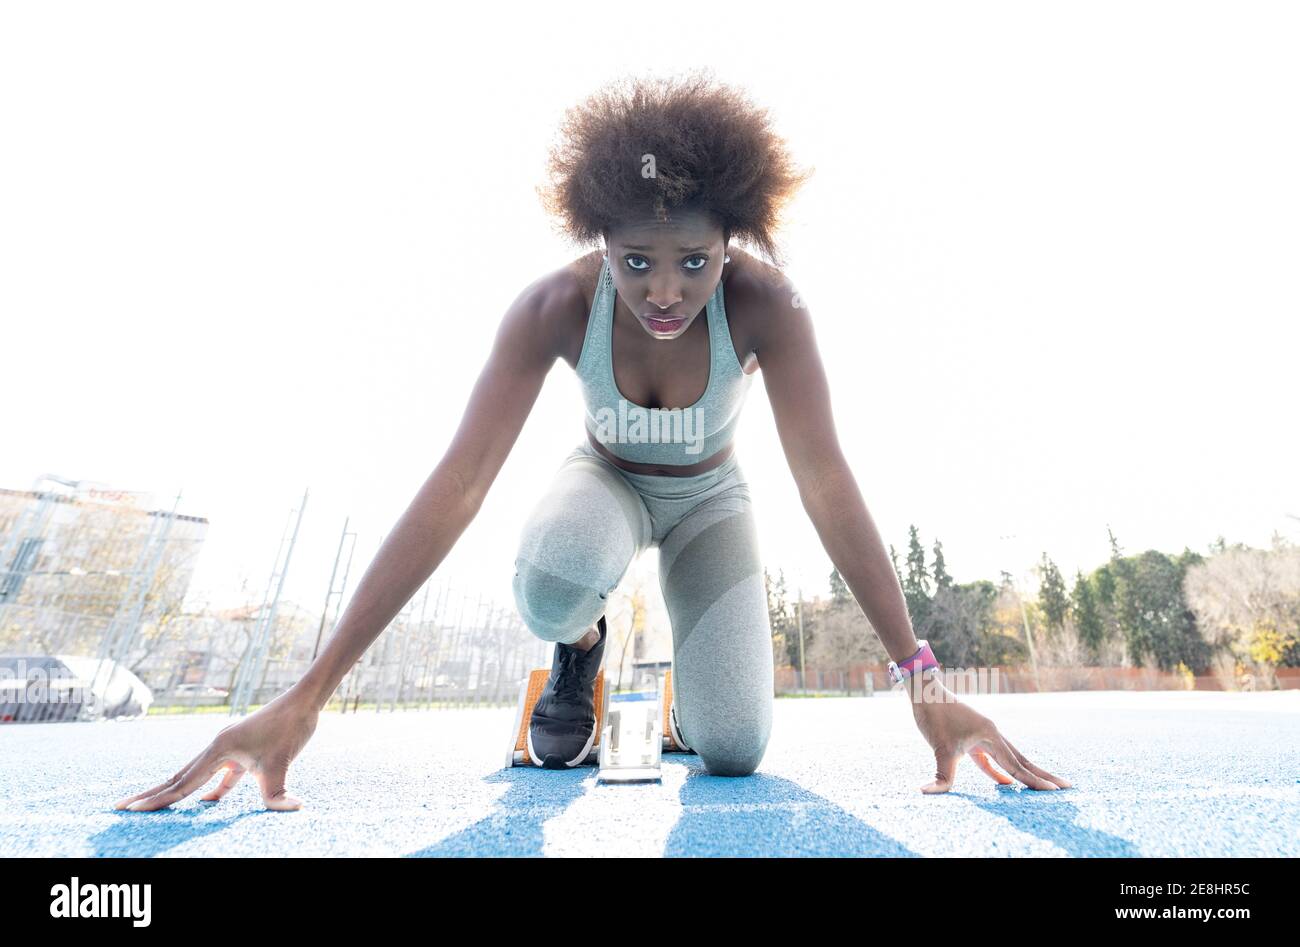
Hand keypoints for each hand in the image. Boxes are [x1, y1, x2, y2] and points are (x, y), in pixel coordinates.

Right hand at [113, 689, 318, 811]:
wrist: (304, 701)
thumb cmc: (291, 728)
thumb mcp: (282, 765)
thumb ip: (278, 795)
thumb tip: (292, 810)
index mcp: (218, 749)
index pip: (182, 782)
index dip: (157, 800)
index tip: (131, 810)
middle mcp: (217, 747)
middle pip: (177, 777)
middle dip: (151, 795)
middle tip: (120, 808)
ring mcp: (228, 748)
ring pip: (196, 775)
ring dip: (176, 791)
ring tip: (152, 805)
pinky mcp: (242, 751)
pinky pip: (220, 775)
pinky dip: (213, 789)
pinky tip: (208, 804)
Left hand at [907, 672, 1070, 794]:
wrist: (925, 692)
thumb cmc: (934, 716)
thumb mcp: (939, 749)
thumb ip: (941, 775)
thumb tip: (928, 792)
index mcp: (991, 736)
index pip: (1016, 765)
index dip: (1035, 781)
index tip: (1055, 792)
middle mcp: (993, 734)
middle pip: (1023, 760)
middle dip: (1043, 776)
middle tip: (1067, 787)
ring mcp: (984, 735)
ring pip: (1009, 759)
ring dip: (1025, 773)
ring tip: (1044, 786)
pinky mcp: (973, 738)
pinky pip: (991, 758)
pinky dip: (998, 771)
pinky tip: (1004, 783)